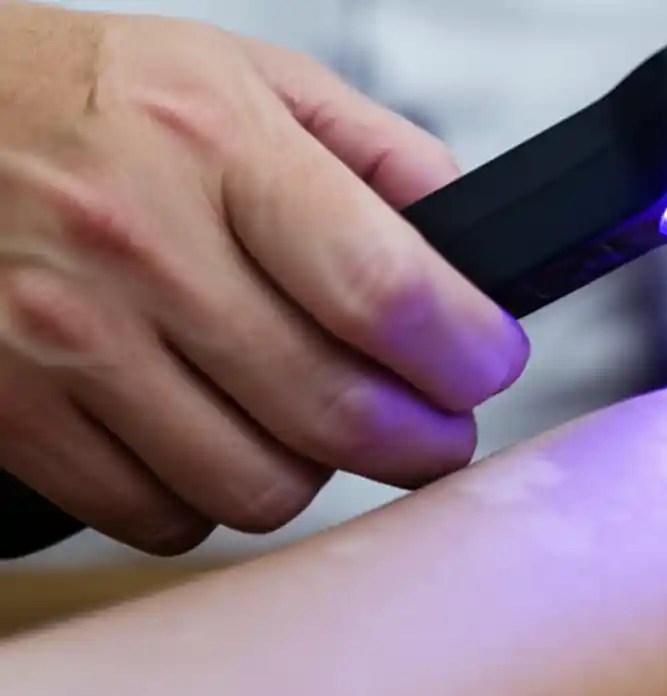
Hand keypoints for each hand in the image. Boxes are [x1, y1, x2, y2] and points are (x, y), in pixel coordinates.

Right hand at [0, 5, 528, 553]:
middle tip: (434, 426)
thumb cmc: (95, 99)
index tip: (486, 365)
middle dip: (422, 439)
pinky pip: (159, 515)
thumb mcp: (250, 77)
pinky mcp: (16, 414)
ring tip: (310, 420)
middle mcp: (141, 245)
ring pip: (257, 485)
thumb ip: (379, 153)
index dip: (466, 353)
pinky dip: (211, 495)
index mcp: (218, 148)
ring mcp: (69, 340)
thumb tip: (467, 239)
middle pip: (336, 411)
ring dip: (315, 469)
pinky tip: (214, 435)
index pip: (385, 289)